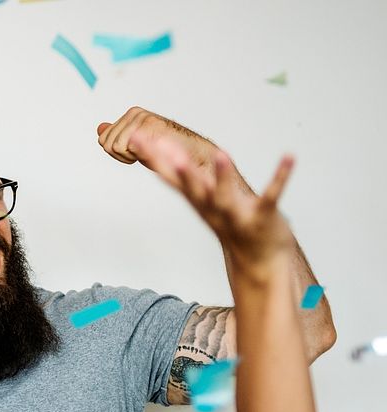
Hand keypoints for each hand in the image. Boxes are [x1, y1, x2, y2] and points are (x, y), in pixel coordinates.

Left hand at [97, 106, 216, 173]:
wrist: (185, 155)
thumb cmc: (162, 151)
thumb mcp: (134, 144)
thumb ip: (117, 135)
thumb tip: (100, 128)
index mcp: (130, 115)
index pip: (103, 138)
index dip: (116, 153)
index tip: (133, 152)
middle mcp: (134, 113)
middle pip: (104, 142)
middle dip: (119, 155)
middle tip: (139, 153)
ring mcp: (139, 118)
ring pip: (111, 146)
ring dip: (126, 157)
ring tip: (144, 152)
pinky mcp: (144, 125)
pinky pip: (120, 146)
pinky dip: (129, 157)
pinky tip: (146, 151)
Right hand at [128, 126, 295, 277]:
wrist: (257, 261)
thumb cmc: (231, 223)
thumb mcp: (202, 200)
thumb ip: (184, 177)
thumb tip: (165, 151)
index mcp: (197, 201)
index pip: (170, 177)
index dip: (152, 157)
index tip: (135, 137)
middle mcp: (212, 208)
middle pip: (192, 189)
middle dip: (181, 171)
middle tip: (165, 150)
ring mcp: (236, 215)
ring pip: (225, 197)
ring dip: (222, 177)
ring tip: (221, 154)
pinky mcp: (263, 217)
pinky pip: (271, 196)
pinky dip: (280, 178)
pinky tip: (289, 157)